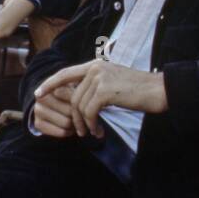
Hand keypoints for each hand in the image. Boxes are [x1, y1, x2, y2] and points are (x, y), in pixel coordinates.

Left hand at [37, 61, 168, 138]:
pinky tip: (98, 131)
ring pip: (80, 106)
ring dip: (84, 123)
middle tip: (80, 131)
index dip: (50, 83)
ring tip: (92, 132)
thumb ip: (96, 86)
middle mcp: (95, 68)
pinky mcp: (105, 90)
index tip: (39, 94)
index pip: (65, 73)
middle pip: (73, 96)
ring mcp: (100, 78)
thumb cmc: (139, 91)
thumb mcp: (113, 83)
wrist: (160, 91)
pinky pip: (89, 112)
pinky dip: (91, 124)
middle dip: (74, 117)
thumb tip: (79, 100)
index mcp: (95, 65)